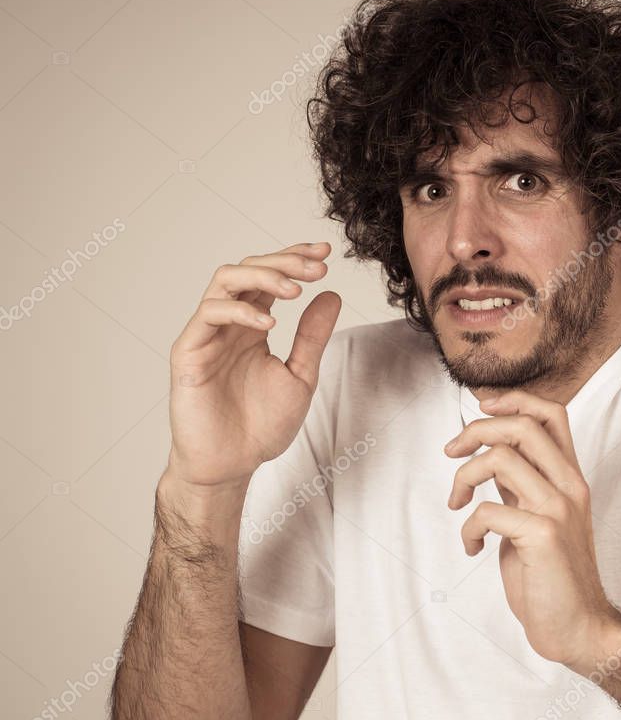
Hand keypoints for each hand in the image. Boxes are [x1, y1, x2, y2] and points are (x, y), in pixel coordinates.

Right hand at [167, 242, 341, 490]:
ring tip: (295, 289)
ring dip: (263, 277)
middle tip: (317, 267)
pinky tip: (269, 321)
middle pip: (249, 269)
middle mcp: (228, 323)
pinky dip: (240, 310)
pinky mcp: (188, 352)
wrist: (232, 465)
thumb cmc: (261, 426)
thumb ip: (312, 336)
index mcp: (253, 325)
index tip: (326, 254)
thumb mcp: (301, 375)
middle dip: (285, 262)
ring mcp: (207, 334)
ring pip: (226, 281)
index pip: (271, 278)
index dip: (295, 259)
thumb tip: (332, 293)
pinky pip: (209, 315)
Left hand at [444, 390, 618, 668]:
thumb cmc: (552, 575)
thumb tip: (488, 454)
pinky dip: (468, 527)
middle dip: (476, 430)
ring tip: (456, 504)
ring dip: (463, 477)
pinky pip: (488, 511)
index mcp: (570, 478)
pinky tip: (471, 547)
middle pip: (522, 425)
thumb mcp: (536, 517)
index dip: (513, 399)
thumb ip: (520, 485)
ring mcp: (558, 509)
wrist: (579, 628)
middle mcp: (570, 486)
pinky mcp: (543, 536)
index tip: (480, 407)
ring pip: (501, 459)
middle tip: (451, 452)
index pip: (552, 413)